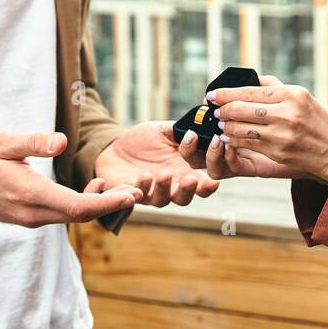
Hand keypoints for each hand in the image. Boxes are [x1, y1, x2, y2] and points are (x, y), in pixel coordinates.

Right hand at [0, 131, 142, 225]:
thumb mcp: (5, 142)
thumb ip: (34, 141)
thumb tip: (61, 141)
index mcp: (30, 194)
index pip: (77, 206)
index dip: (107, 203)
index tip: (130, 195)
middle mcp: (33, 214)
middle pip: (82, 216)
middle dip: (111, 205)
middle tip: (138, 192)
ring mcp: (31, 219)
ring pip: (74, 218)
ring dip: (99, 206)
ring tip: (122, 190)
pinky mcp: (30, 218)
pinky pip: (63, 216)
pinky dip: (83, 206)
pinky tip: (95, 190)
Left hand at [95, 120, 219, 207]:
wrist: (114, 147)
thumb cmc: (143, 140)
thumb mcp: (162, 131)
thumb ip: (179, 131)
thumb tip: (195, 128)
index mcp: (183, 171)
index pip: (202, 184)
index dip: (209, 185)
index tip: (213, 180)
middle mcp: (170, 186)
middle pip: (185, 197)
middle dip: (189, 190)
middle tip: (190, 180)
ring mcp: (151, 192)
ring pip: (162, 200)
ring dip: (164, 188)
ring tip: (162, 174)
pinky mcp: (132, 193)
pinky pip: (137, 195)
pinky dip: (141, 189)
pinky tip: (143, 177)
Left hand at [206, 75, 327, 183]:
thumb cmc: (322, 122)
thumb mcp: (304, 97)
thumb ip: (277, 88)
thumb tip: (251, 80)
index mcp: (292, 94)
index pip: (249, 91)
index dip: (225, 93)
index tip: (212, 95)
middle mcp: (286, 113)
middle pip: (240, 108)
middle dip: (222, 109)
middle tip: (214, 110)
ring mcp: (282, 134)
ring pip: (240, 128)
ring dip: (226, 126)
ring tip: (221, 124)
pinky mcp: (278, 152)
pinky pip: (248, 144)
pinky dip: (234, 140)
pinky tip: (229, 137)